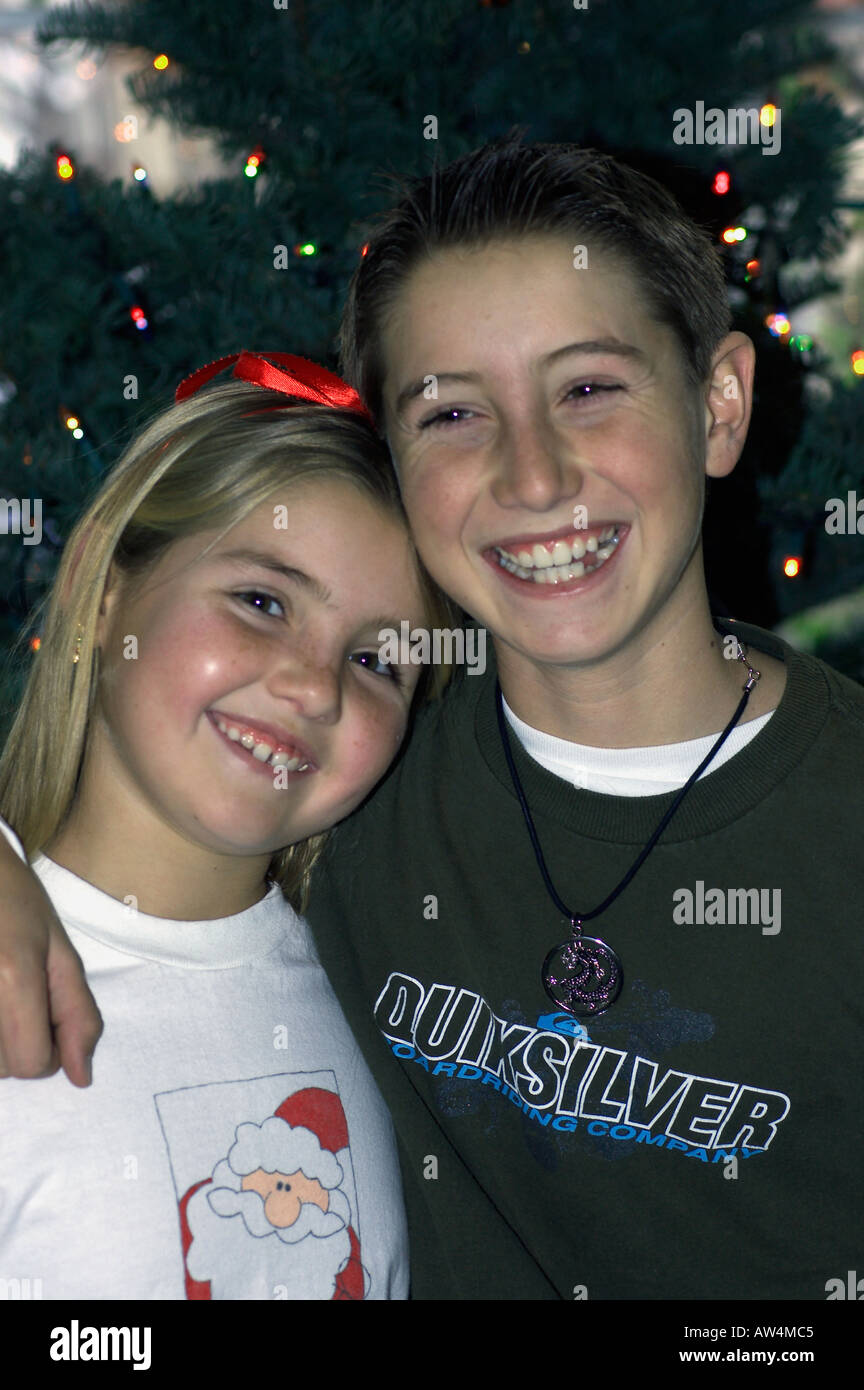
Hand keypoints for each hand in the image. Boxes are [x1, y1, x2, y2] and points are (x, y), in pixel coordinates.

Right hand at [0, 852, 102, 1086]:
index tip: (44, 1015)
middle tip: (13, 994)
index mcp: (12, 974)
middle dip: (16, 1044)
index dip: (48, 1049)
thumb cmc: (11, 900)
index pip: (33, 1063)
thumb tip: (82, 1078)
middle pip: (1, 1070)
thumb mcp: (58, 949)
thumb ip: (76, 1014)